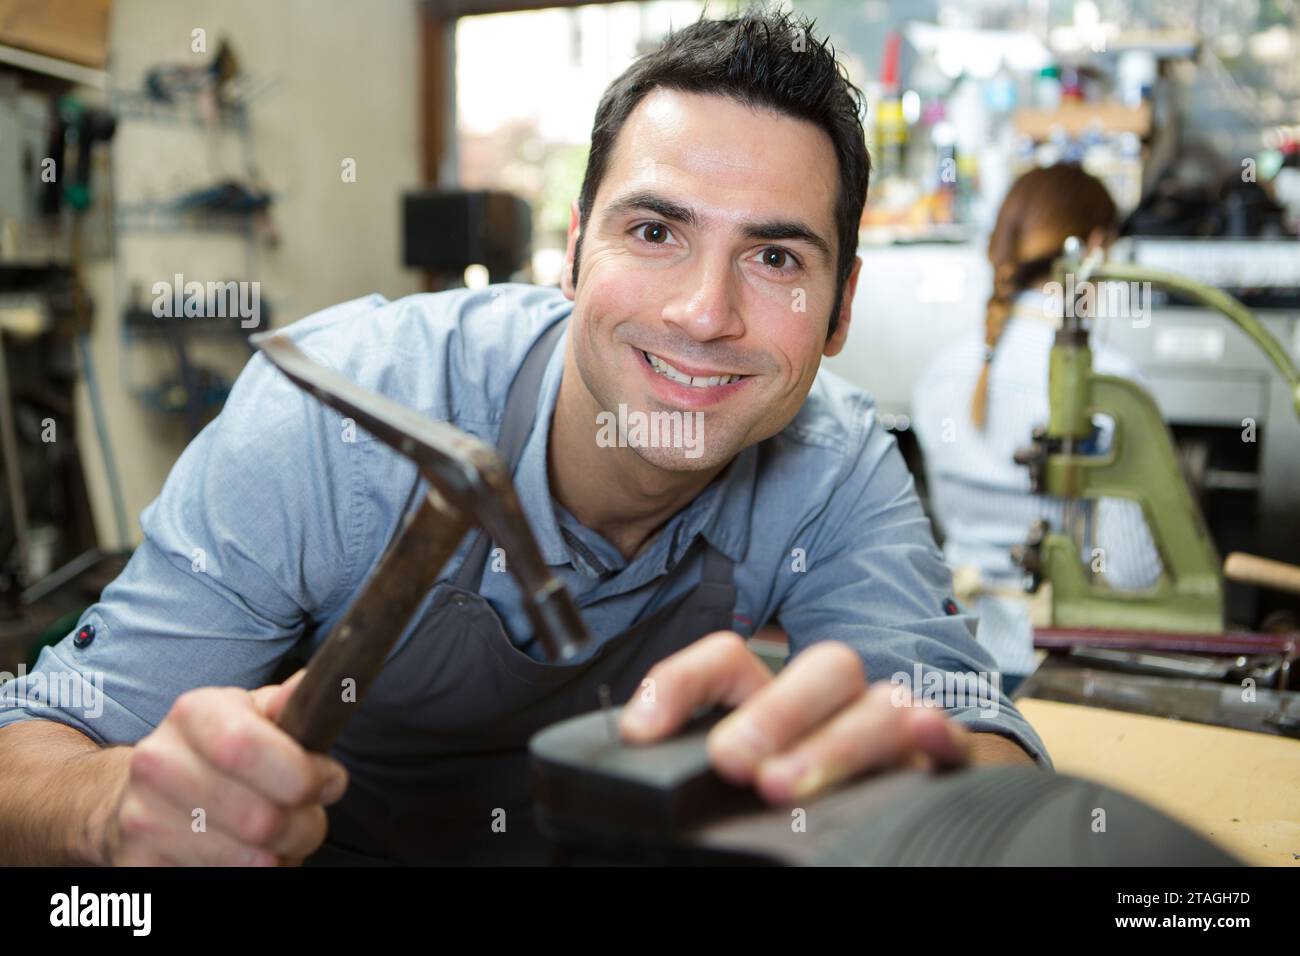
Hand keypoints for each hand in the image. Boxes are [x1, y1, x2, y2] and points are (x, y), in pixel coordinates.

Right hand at [101, 669, 347, 865]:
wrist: (144, 793)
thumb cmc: (217, 751)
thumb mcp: (253, 714)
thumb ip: (292, 706)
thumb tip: (329, 687)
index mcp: (193, 713)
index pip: (247, 748)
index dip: (303, 774)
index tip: (329, 782)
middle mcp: (159, 763)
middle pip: (260, 819)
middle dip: (306, 826)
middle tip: (310, 817)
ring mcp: (143, 818)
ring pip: (250, 862)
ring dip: (282, 855)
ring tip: (280, 836)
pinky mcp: (142, 865)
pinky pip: (224, 882)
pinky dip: (252, 874)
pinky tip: (246, 854)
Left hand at [619, 632, 970, 803]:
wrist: (895, 820)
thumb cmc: (802, 795)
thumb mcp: (742, 773)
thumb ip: (696, 772)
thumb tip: (638, 755)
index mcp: (779, 699)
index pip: (730, 659)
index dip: (681, 681)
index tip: (639, 729)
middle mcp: (837, 704)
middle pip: (821, 668)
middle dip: (772, 711)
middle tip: (729, 760)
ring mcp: (892, 730)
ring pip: (878, 706)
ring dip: (832, 742)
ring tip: (783, 785)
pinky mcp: (939, 766)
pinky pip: (952, 742)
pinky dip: (937, 736)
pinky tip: (923, 733)